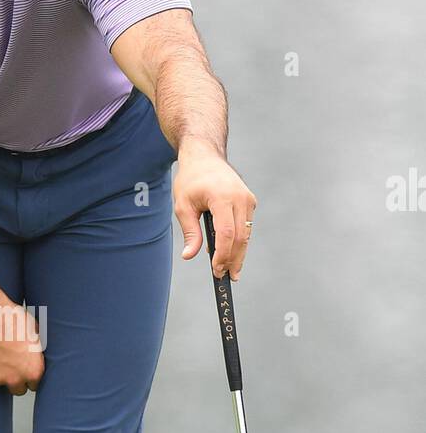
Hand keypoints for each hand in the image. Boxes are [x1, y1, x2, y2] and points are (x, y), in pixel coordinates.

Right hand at [0, 300, 44, 394]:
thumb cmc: (12, 319)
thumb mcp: (34, 331)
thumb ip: (36, 348)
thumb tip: (37, 350)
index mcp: (33, 371)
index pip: (35, 385)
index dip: (31, 376)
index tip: (26, 369)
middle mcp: (15, 379)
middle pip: (18, 390)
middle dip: (17, 380)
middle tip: (12, 364)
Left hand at [174, 149, 256, 280]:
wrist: (205, 156)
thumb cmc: (190, 180)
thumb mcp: (183, 206)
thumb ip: (190, 232)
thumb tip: (189, 256)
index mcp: (222, 198)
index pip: (227, 233)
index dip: (222, 255)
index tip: (216, 270)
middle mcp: (240, 198)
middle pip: (240, 237)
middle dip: (234, 259)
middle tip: (226, 276)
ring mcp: (247, 199)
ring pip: (246, 233)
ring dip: (239, 253)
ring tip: (231, 270)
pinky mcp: (250, 201)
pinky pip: (246, 225)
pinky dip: (240, 240)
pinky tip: (231, 253)